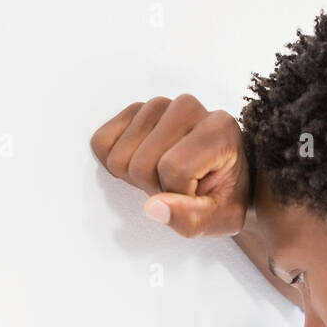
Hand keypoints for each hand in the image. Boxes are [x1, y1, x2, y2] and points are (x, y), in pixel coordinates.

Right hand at [91, 94, 250, 238]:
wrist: (223, 176)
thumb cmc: (224, 196)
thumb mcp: (222, 220)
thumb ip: (192, 219)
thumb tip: (153, 208)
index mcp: (219, 129)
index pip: (174, 168)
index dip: (178, 195)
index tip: (196, 196)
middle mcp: (189, 108)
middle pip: (141, 164)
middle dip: (156, 187)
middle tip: (179, 187)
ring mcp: (160, 106)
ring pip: (120, 156)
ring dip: (137, 177)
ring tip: (165, 175)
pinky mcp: (136, 110)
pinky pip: (102, 142)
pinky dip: (116, 163)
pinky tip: (143, 163)